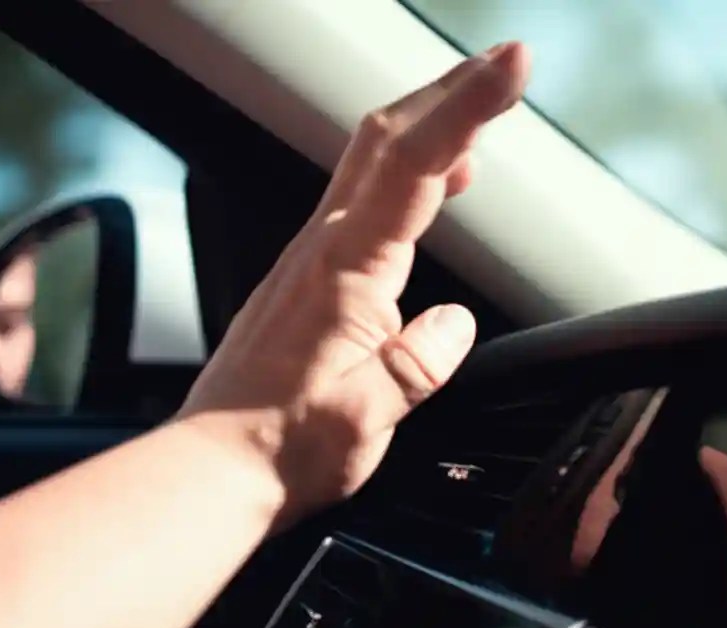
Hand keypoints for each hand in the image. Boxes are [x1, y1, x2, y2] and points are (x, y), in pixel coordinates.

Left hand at [179, 43, 530, 525]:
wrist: (214, 466)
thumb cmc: (281, 448)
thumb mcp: (362, 419)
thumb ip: (415, 365)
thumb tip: (455, 323)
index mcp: (344, 271)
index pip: (415, 166)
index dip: (468, 108)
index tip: (512, 67)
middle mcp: (322, 248)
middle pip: (387, 138)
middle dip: (451, 90)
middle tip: (507, 61)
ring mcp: (311, 256)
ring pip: (370, 160)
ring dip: (428, 122)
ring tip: (481, 103)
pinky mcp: (309, 275)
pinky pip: (363, 197)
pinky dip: (407, 169)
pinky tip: (435, 184)